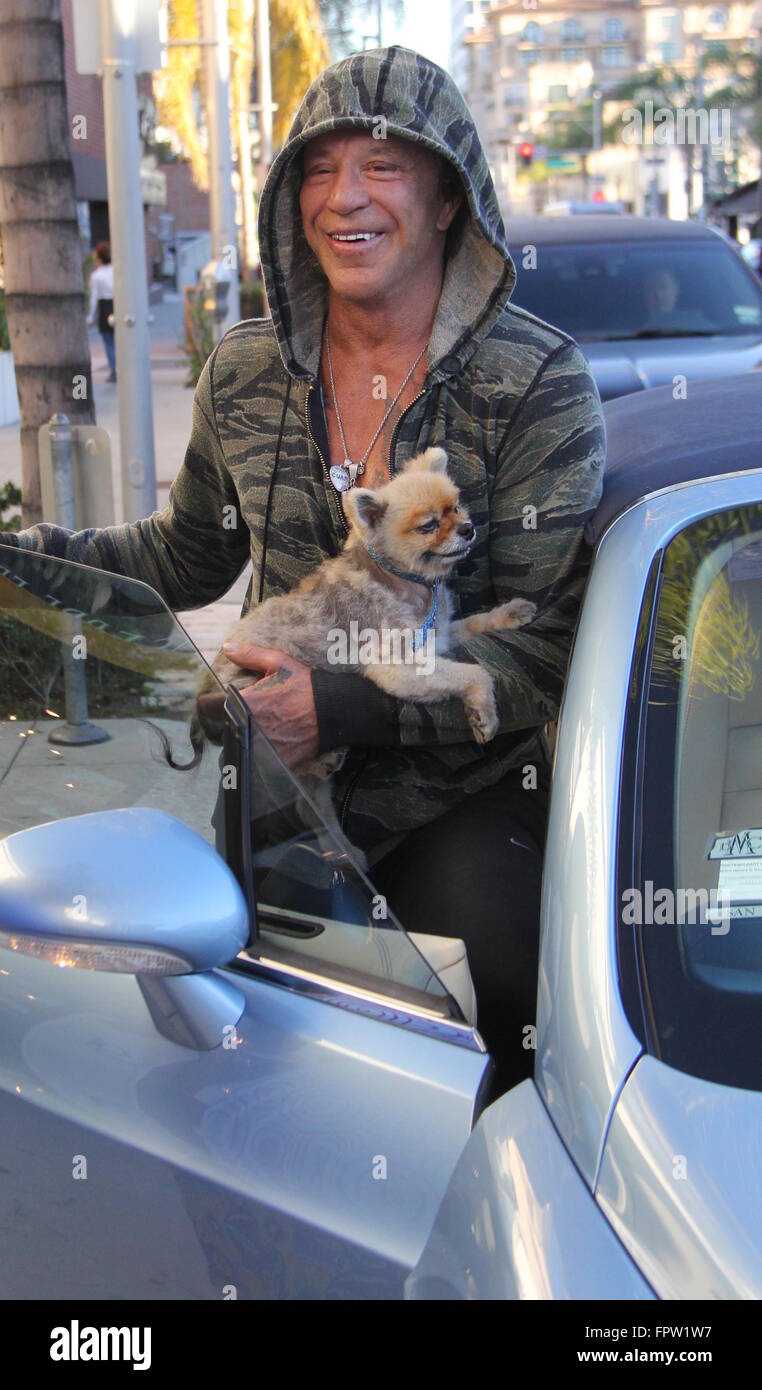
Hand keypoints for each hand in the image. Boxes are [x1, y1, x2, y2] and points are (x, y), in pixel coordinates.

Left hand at [221, 643, 318, 769]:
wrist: (334, 711)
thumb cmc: (306, 686)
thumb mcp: (279, 663)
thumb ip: (250, 655)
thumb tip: (226, 647)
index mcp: (246, 702)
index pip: (209, 708)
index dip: (209, 704)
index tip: (213, 703)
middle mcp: (250, 726)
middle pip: (222, 728)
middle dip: (227, 721)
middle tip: (238, 715)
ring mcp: (262, 746)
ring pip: (237, 746)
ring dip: (240, 739)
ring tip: (251, 729)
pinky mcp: (276, 760)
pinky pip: (256, 761)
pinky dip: (258, 754)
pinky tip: (266, 743)